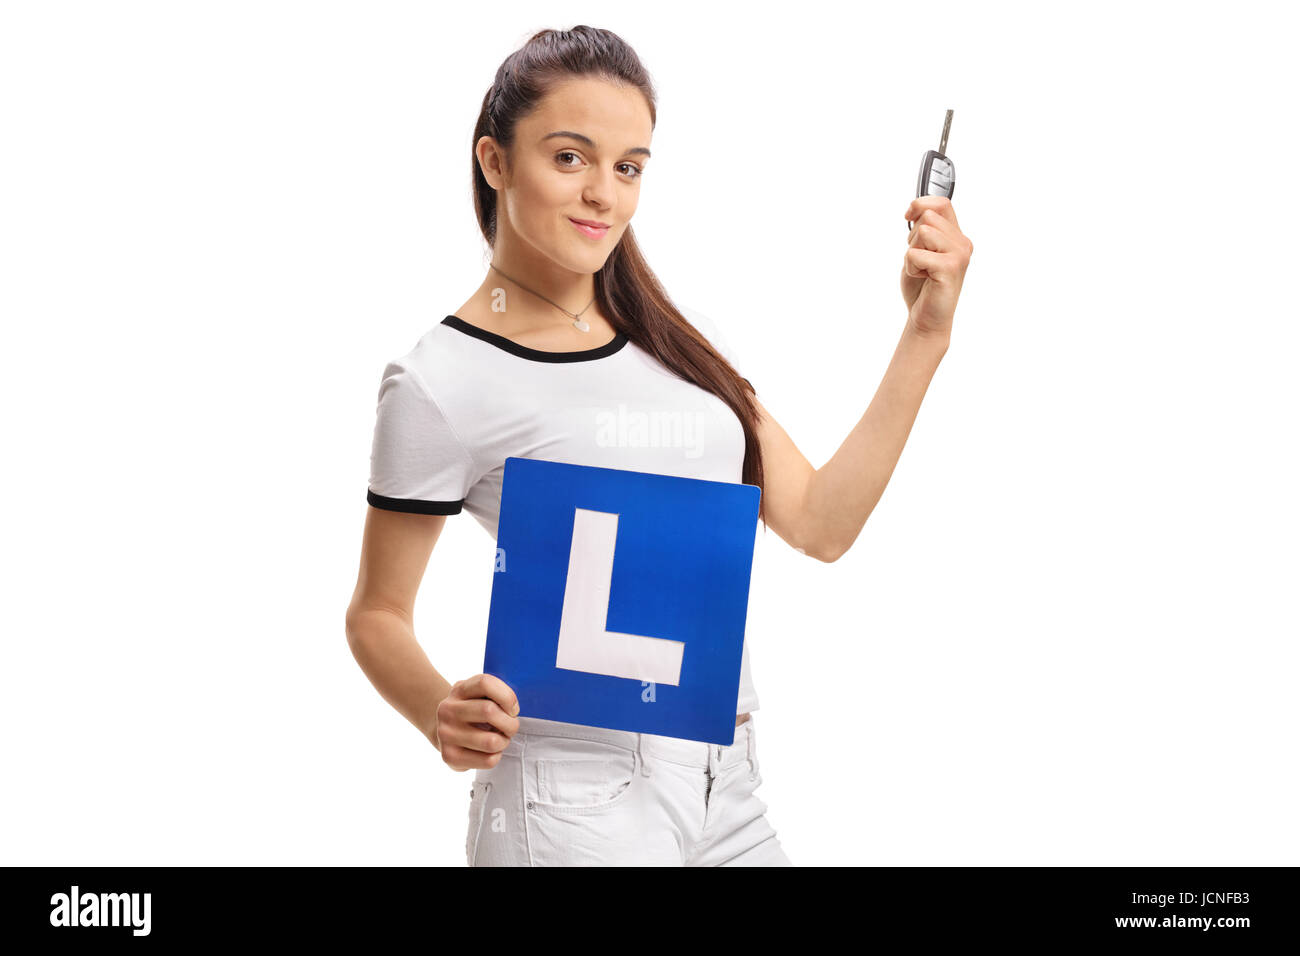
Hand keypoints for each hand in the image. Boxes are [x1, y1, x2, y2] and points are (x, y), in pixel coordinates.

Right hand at [433, 673, 519, 771]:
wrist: (444, 732)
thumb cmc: (471, 712)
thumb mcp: (477, 694)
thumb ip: (495, 694)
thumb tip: (514, 710)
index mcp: (459, 690)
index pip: (485, 683)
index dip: (507, 696)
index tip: (513, 709)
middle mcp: (448, 710)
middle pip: (489, 711)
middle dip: (510, 723)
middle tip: (510, 727)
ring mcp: (446, 734)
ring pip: (491, 741)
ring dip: (504, 742)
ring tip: (501, 739)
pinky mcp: (449, 756)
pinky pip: (488, 760)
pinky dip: (496, 756)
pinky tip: (490, 751)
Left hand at [900, 196, 973, 340]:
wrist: (927, 318)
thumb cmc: (923, 287)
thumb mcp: (922, 251)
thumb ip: (924, 230)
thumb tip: (917, 208)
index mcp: (956, 237)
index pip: (942, 203)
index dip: (921, 204)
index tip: (908, 215)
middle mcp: (962, 243)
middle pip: (928, 216)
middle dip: (913, 237)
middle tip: (920, 260)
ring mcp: (959, 254)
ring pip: (923, 232)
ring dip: (912, 253)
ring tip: (922, 269)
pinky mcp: (950, 267)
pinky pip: (915, 254)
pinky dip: (911, 267)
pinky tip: (923, 278)